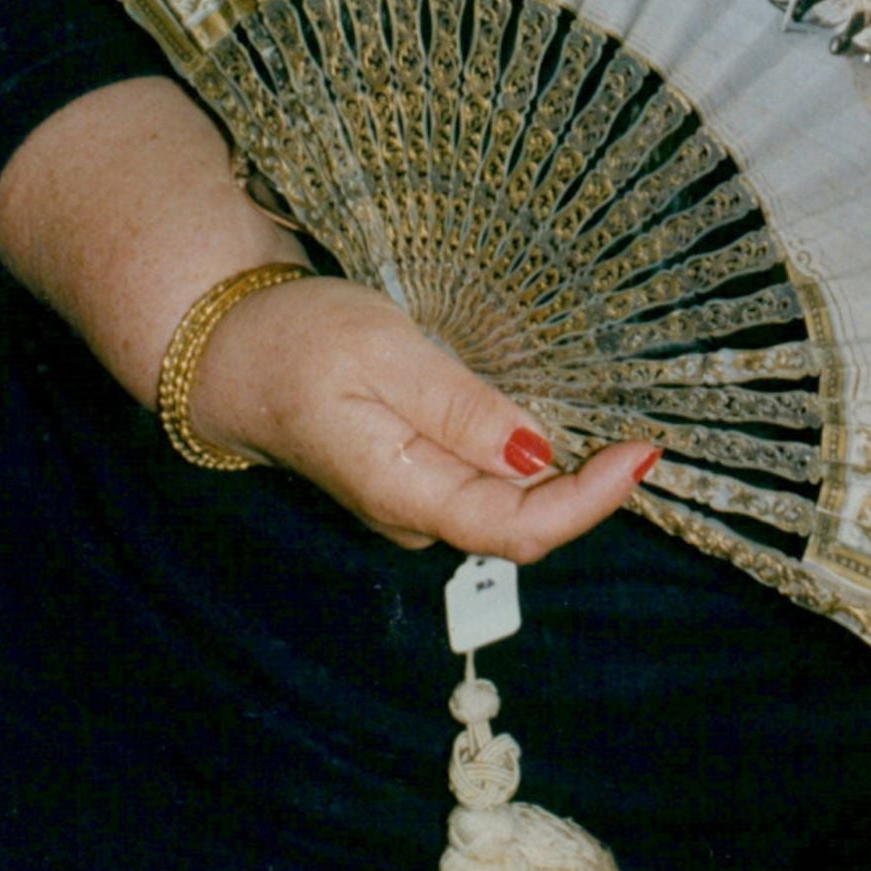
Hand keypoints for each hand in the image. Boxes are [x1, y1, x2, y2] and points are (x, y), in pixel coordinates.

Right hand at [189, 274, 655, 554]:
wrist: (228, 355)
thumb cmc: (296, 344)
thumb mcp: (384, 353)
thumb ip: (460, 407)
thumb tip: (537, 454)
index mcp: (404, 490)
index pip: (518, 527)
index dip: (590, 500)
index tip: (640, 452)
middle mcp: (415, 513)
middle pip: (523, 524)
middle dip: (589, 489)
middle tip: (642, 435)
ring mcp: (415, 501)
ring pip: (510, 508)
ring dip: (566, 478)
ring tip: (616, 431)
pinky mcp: (416, 478)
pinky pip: (488, 486)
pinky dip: (533, 463)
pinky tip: (561, 426)